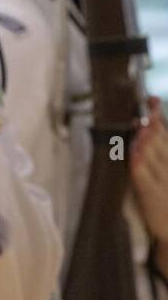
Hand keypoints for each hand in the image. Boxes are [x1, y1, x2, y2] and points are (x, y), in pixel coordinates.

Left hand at [131, 103, 167, 242]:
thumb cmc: (167, 199)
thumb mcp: (164, 171)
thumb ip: (158, 149)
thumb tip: (142, 124)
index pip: (167, 136)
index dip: (160, 118)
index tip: (153, 100)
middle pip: (162, 143)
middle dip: (154, 124)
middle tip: (148, 108)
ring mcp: (163, 183)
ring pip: (154, 157)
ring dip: (148, 139)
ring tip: (143, 124)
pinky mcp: (151, 196)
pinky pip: (144, 177)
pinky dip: (140, 163)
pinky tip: (135, 152)